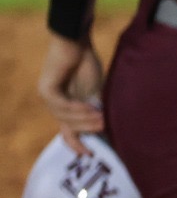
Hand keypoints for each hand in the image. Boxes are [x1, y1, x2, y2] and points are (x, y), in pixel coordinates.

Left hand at [39, 36, 105, 151]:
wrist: (76, 42)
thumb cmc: (86, 64)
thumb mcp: (96, 92)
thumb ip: (97, 109)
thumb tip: (109, 128)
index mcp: (64, 107)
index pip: (67, 132)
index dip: (77, 144)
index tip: (91, 154)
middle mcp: (53, 104)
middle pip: (68, 127)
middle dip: (88, 129)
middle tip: (105, 126)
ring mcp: (48, 97)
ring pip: (65, 118)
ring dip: (84, 119)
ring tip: (101, 117)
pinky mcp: (46, 89)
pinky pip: (61, 106)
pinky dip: (76, 109)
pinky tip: (89, 107)